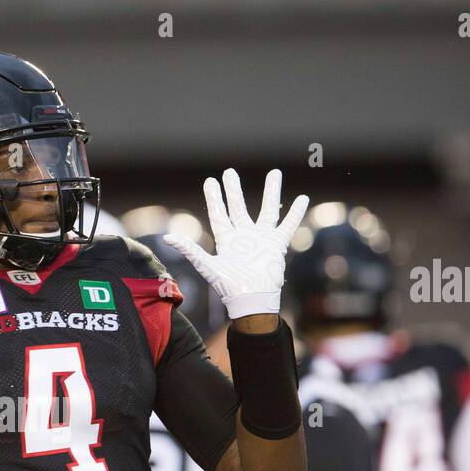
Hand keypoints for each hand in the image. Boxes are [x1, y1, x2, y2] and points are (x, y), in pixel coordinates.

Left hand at [164, 168, 308, 321]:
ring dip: (271, 192)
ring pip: (267, 210)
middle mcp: (244, 236)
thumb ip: (189, 250)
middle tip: (230, 172)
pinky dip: (295, 213)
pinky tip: (302, 199)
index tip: (210, 181)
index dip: (214, 198)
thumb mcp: (207, 266)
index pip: (219, 213)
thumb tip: (167, 238)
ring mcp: (261, 239)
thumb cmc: (229, 286)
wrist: (252, 299)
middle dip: (234, 190)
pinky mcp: (277, 244)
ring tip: (274, 173)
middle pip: (238, 207)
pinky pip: (288, 225)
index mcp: (226, 240)